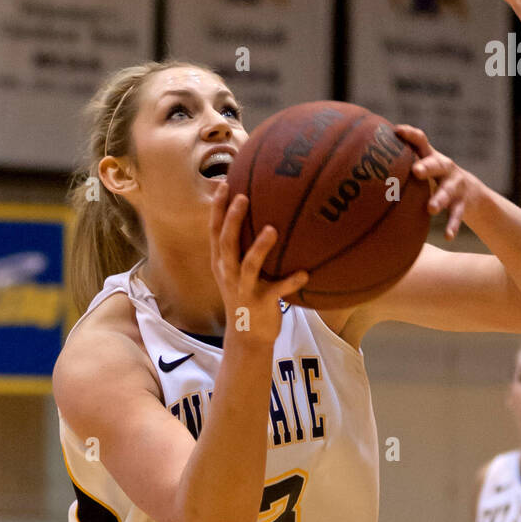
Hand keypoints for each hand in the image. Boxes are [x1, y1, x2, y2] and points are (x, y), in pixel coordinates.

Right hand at [209, 180, 308, 345]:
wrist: (247, 338)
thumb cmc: (247, 298)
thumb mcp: (238, 273)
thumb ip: (243, 247)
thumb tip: (263, 214)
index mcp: (222, 264)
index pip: (214, 231)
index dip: (218, 208)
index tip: (225, 183)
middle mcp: (229, 274)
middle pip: (227, 243)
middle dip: (233, 219)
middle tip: (243, 196)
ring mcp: (244, 289)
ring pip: (248, 265)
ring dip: (260, 248)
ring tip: (272, 230)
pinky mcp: (261, 304)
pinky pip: (277, 291)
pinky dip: (291, 282)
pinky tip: (305, 273)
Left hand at [394, 124, 480, 239]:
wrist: (470, 192)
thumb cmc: (433, 179)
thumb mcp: (421, 168)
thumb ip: (400, 165)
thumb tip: (362, 167)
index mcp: (431, 157)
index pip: (421, 141)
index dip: (410, 135)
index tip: (396, 132)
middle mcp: (445, 168)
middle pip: (436, 164)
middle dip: (426, 166)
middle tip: (416, 171)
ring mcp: (455, 185)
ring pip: (448, 191)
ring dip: (440, 199)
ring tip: (431, 208)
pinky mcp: (462, 203)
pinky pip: (457, 215)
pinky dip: (452, 225)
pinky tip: (448, 236)